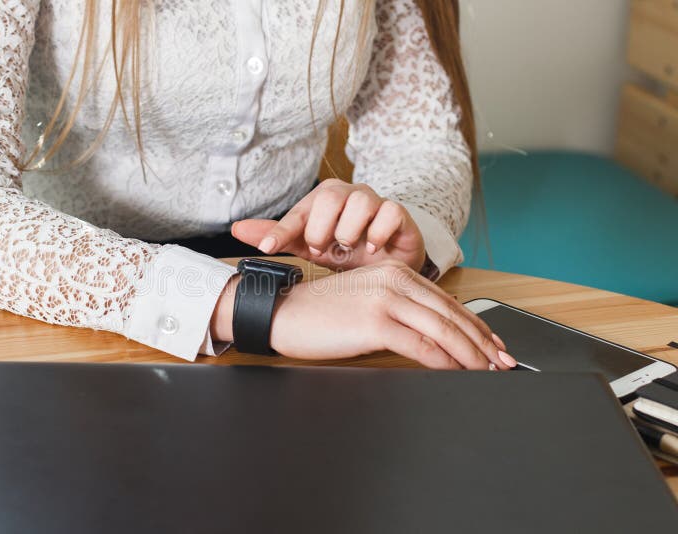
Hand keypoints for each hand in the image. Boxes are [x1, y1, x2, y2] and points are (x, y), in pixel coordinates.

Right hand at [212, 260, 516, 369]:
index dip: (476, 325)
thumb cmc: (320, 313)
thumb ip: (399, 309)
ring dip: (471, 354)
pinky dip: (445, 362)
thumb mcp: (366, 301)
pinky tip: (457, 372)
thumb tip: (433, 338)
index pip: (447, 301)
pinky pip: (422, 345)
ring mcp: (386, 298)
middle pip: (451, 315)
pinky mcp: (375, 321)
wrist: (283, 313)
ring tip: (487, 371)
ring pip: (442, 330)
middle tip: (504, 362)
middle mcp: (394, 279)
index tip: (494, 344)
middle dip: (482, 342)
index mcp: (394, 271)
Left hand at [232, 179, 425, 270]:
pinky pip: (389, 212)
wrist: (385, 264)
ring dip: (349, 232)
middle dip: (321, 229)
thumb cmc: (345, 250)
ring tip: (349, 248)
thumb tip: (236, 229)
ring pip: (359, 202)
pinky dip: (378, 232)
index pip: (297, 212)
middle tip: (323, 249)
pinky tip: (373, 247)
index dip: (280, 232)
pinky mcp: (398, 213)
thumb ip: (277, 237)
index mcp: (322, 200)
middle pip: (328, 197)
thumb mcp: (308, 246)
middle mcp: (348, 194)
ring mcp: (374, 201)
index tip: (267, 249)